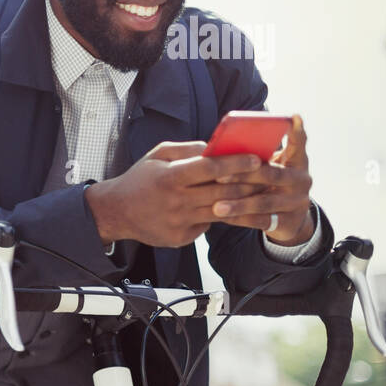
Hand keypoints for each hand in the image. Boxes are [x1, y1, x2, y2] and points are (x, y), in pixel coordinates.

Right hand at [84, 140, 270, 247]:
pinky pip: (207, 226)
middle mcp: (176, 201)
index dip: (236, 163)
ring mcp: (179, 222)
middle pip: (222, 193)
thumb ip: (187, 149)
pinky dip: (218, 217)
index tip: (256, 159)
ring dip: (244, 204)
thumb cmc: (139, 179)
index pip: (210, 168)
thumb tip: (215, 147)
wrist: (116, 212)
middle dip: (249, 184)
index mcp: (170, 177)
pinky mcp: (180, 238)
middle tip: (269, 178)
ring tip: (260, 195)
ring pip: (221, 212)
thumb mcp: (157, 155)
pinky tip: (231, 212)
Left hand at [207, 114, 314, 244]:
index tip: (293, 117)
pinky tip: (221, 217)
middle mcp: (301, 180)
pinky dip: (239, 219)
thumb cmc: (270, 185)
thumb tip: (220, 149)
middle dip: (243, 175)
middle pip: (271, 174)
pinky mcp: (289, 222)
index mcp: (297, 162)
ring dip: (238, 204)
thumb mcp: (270, 169)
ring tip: (216, 206)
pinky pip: (260, 221)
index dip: (297, 131)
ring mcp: (297, 202)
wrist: (289, 220)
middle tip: (218, 176)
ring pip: (264, 202)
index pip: (298, 144)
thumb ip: (256, 159)